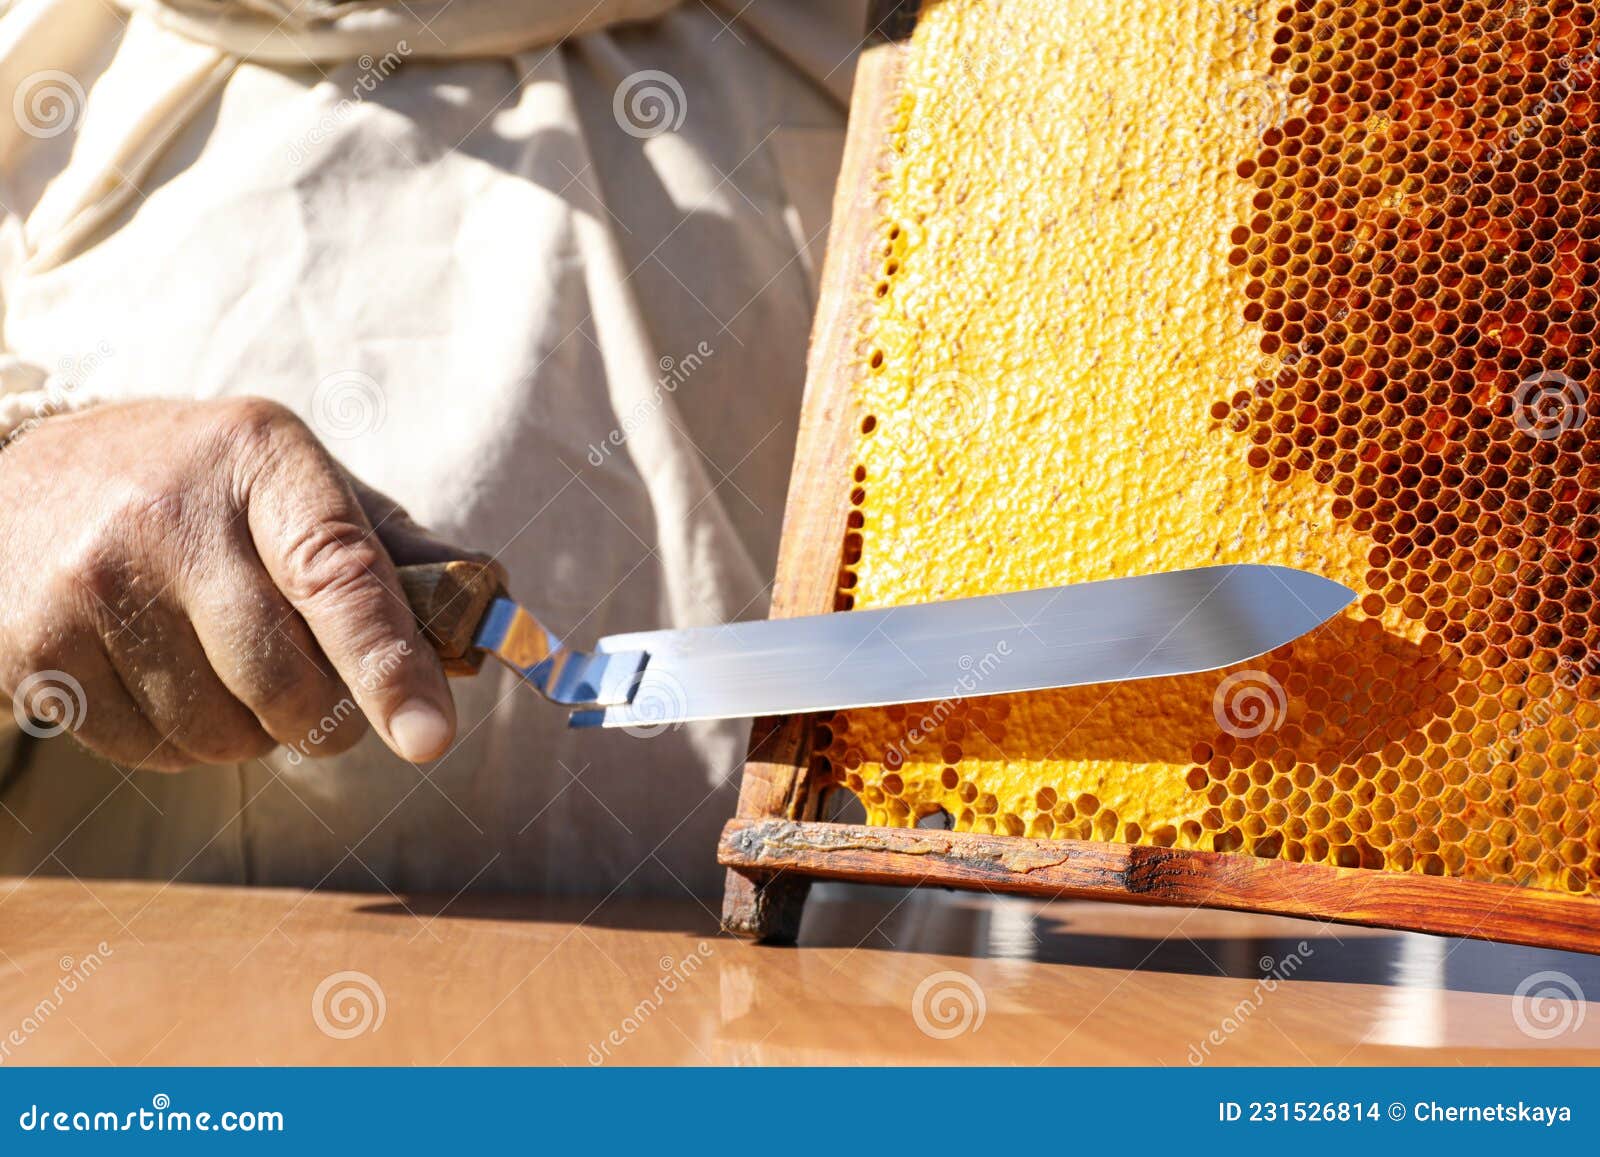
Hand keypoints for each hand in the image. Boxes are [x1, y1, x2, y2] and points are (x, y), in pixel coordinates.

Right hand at [0, 396, 476, 769]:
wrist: (23, 481)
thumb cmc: (200, 494)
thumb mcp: (298, 488)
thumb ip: (396, 554)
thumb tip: (495, 615)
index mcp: (261, 457)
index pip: (340, 573)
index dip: (390, 665)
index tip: (430, 737)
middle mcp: (169, 513)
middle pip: (285, 679)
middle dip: (324, 717)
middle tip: (319, 698)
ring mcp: (93, 582)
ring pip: (222, 733)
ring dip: (249, 732)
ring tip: (221, 665)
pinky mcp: (36, 650)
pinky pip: (153, 754)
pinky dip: (181, 744)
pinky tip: (160, 677)